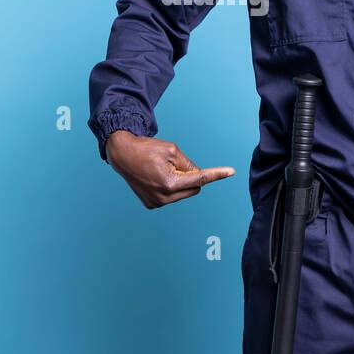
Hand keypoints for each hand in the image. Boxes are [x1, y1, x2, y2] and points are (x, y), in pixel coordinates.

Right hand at [105, 130, 235, 209]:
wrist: (123, 155)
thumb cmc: (146, 149)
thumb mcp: (172, 150)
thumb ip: (189, 164)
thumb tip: (198, 175)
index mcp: (170, 183)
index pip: (199, 179)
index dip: (216, 175)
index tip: (230, 171)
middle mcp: (163, 197)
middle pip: (194, 189)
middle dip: (191, 177)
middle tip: (176, 165)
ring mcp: (156, 203)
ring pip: (183, 193)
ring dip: (180, 183)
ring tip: (162, 171)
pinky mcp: (151, 204)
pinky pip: (171, 197)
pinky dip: (170, 188)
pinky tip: (156, 178)